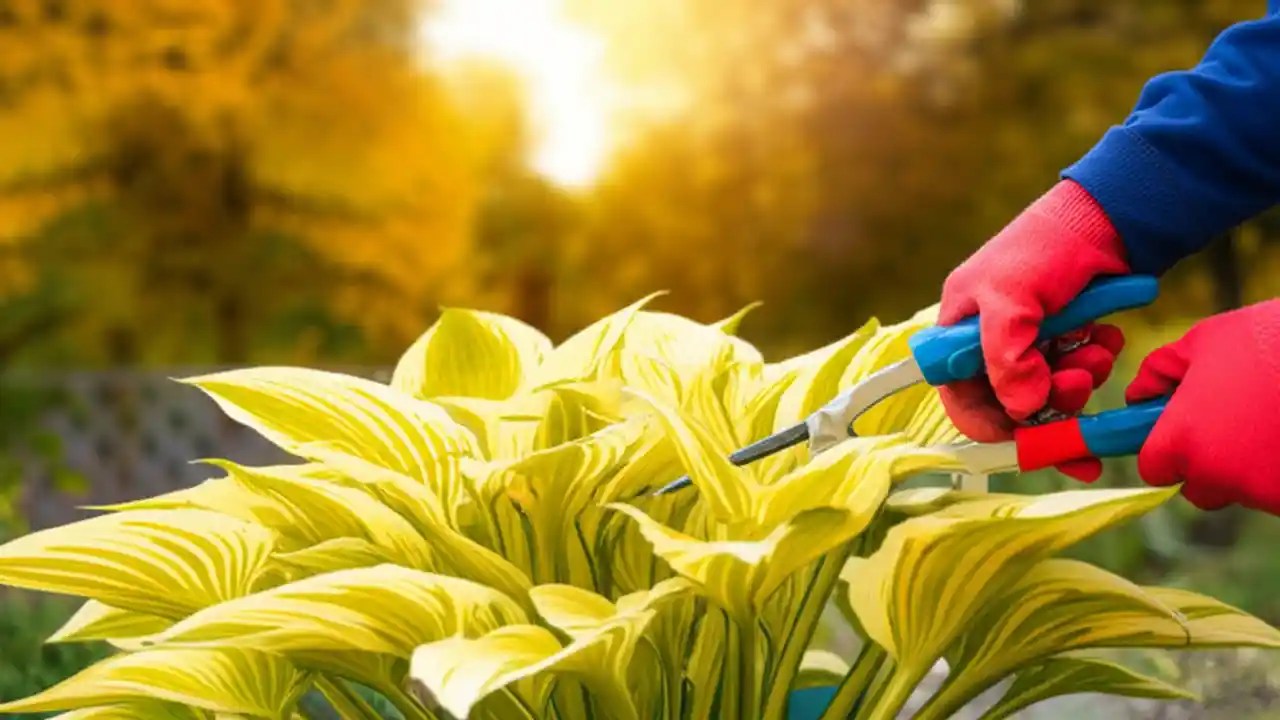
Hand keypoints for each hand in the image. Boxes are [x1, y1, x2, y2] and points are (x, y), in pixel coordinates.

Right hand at [938, 179, 1130, 481]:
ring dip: (1077, 380)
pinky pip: (1077, 371)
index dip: (983, 417)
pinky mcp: (1067, 338)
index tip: (1018, 430)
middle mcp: (991, 338)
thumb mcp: (1012, 297)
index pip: (957, 391)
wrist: (1109, 216)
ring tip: (1096, 352)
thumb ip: (1006, 356)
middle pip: (1009, 398)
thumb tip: (1021, 410)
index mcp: (961, 327)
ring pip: (1048, 390)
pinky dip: (1095, 362)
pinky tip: (1106, 339)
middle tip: (1076, 385)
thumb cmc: (1046, 246)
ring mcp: (1031, 340)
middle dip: (1046, 400)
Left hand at [1125, 301, 1279, 513]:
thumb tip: (1137, 396)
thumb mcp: (1205, 341)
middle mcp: (1215, 474)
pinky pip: (1276, 493)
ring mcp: (1259, 492)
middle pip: (1199, 488)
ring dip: (1250, 467)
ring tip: (1272, 420)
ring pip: (1242, 490)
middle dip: (1210, 464)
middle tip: (1236, 425)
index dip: (1166, 452)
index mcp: (1182, 439)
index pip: (1154, 470)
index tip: (1186, 433)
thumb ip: (1160, 370)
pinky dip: (1279, 471)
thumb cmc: (1268, 339)